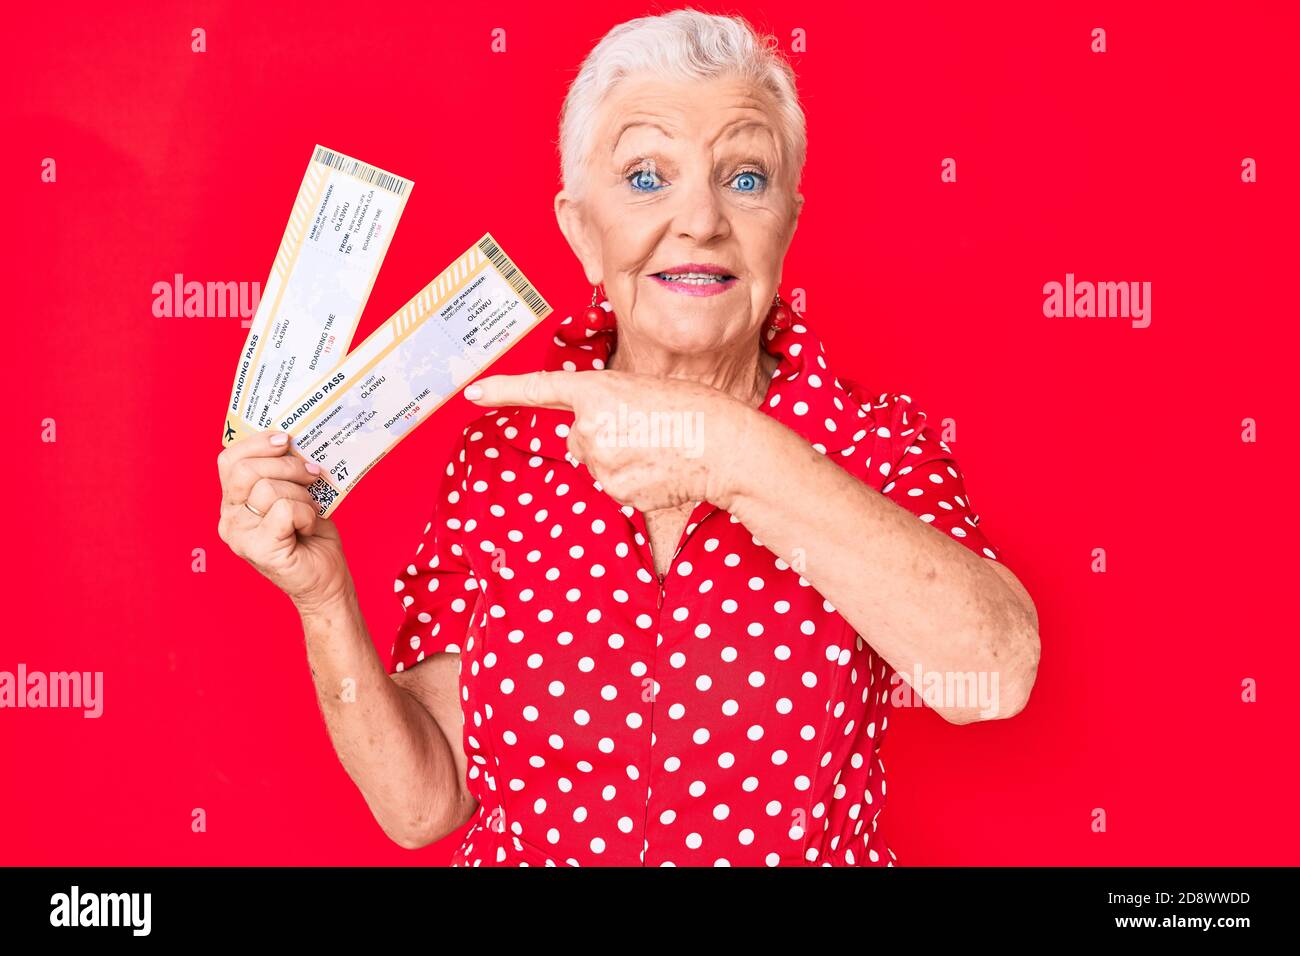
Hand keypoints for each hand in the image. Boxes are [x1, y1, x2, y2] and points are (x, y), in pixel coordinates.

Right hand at [216, 429, 351, 613]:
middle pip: (246, 470)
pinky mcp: (259, 549)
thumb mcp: (295, 494)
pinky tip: (308, 528)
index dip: (257, 443)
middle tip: (312, 474)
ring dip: (301, 495)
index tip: (285, 438)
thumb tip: (292, 439)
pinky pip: (284, 510)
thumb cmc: (311, 537)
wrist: (326, 581)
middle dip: (287, 465)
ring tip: (311, 510)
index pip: (229, 460)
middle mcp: (229, 519)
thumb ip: (284, 472)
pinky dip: (306, 514)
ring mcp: (240, 536)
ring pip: (268, 488)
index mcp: (233, 502)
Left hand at [465, 370, 755, 511]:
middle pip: (581, 439)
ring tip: (661, 450)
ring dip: (622, 462)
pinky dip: (635, 484)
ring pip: (599, 466)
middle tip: (648, 432)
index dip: (504, 390)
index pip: (540, 389)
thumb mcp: (645, 394)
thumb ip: (608, 411)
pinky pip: (616, 489)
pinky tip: (662, 472)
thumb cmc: (697, 411)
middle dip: (605, 439)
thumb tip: (583, 448)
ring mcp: (601, 463)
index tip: (474, 392)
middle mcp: (591, 426)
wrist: (728, 446)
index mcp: (599, 390)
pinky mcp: (616, 491)